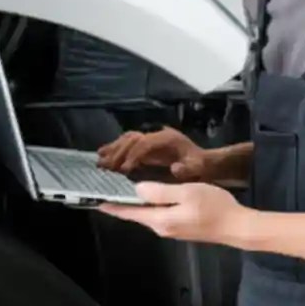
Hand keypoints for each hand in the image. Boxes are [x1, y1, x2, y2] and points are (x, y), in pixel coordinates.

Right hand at [96, 127, 212, 181]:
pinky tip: (105, 155)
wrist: (205, 161)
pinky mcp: (149, 145)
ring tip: (99, 160)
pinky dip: (116, 148)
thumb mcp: (197, 168)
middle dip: (118, 152)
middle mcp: (158, 135)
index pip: (145, 144)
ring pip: (128, 139)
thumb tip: (175, 168)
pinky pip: (129, 143)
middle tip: (104, 166)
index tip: (124, 170)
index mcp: (167, 139)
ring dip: (114, 148)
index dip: (133, 155)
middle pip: (133, 139)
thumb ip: (187, 169)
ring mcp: (153, 138)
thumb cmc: (200, 166)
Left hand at [98, 182, 250, 246]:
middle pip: (136, 215)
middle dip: (121, 203)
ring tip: (124, 188)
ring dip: (136, 204)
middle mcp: (162, 228)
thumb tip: (137, 190)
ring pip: (148, 214)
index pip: (128, 213)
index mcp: (160, 220)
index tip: (94, 199)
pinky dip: (150, 205)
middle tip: (108, 186)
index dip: (110, 206)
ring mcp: (172, 230)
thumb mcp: (186, 193)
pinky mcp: (181, 228)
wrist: (237, 227)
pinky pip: (159, 215)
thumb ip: (160, 191)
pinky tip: (150, 195)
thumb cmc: (213, 207)